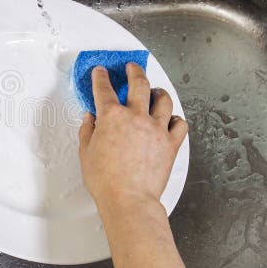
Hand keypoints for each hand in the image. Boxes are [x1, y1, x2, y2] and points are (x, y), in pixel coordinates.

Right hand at [78, 63, 187, 215]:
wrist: (129, 199)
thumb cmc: (106, 181)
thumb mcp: (86, 153)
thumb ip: (88, 131)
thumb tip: (89, 120)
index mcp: (111, 117)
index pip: (104, 88)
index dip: (101, 77)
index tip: (100, 72)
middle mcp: (136, 116)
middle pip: (139, 83)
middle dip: (134, 71)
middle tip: (132, 68)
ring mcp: (156, 128)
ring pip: (164, 99)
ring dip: (159, 91)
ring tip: (156, 91)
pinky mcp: (171, 143)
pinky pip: (180, 123)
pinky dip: (176, 118)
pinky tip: (171, 119)